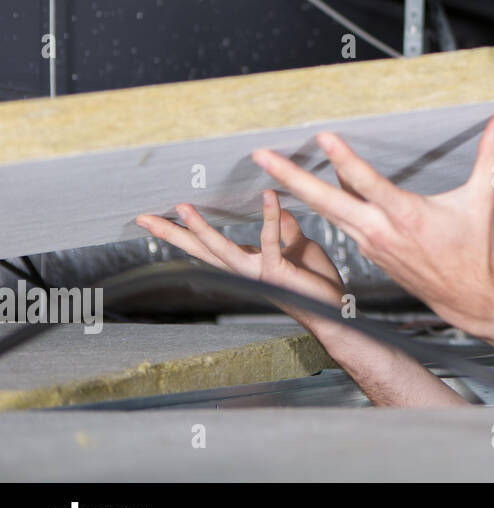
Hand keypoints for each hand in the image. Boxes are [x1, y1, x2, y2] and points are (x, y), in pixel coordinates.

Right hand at [136, 190, 345, 328]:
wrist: (336, 311)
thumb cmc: (317, 282)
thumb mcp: (301, 247)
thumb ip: (286, 230)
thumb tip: (279, 209)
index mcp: (248, 262)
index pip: (210, 245)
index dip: (185, 232)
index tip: (158, 218)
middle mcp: (246, 270)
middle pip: (202, 250)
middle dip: (172, 235)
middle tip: (143, 219)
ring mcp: (259, 273)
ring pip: (223, 250)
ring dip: (203, 230)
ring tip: (183, 207)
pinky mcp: (279, 271)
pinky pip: (270, 240)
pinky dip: (269, 216)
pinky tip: (269, 195)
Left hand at [247, 111, 493, 336]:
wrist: (465, 296)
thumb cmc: (473, 247)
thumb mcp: (483, 198)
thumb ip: (490, 154)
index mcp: (406, 215)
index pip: (367, 183)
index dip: (343, 159)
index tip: (322, 137)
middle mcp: (379, 230)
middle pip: (326, 200)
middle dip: (290, 177)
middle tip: (261, 156)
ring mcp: (369, 243)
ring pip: (327, 210)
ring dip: (296, 190)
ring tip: (270, 167)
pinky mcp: (368, 250)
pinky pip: (340, 220)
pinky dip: (322, 202)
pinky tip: (311, 186)